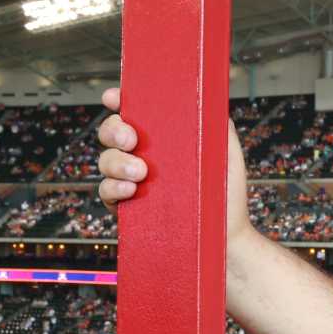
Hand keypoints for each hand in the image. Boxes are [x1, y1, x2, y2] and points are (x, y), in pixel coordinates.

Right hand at [93, 88, 253, 242]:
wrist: (225, 235)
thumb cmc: (226, 192)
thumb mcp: (226, 151)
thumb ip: (217, 123)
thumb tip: (209, 99)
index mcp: (161, 137)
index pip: (133, 112)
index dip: (118, 100)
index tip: (114, 98)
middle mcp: (141, 154)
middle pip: (111, 132)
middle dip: (113, 130)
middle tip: (131, 139)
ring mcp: (131, 180)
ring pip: (106, 160)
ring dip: (116, 162)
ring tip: (140, 173)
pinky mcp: (127, 207)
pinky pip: (106, 192)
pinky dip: (113, 188)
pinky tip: (130, 190)